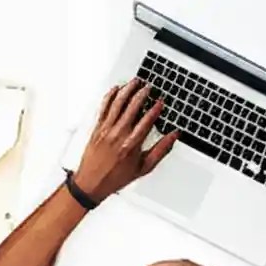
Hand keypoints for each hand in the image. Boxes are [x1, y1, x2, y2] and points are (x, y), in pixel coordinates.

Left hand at [72, 79, 178, 202]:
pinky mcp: (97, 128)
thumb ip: (161, 150)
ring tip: (135, 82)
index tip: (160, 102)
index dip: (155, 109)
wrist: (91, 183)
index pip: (146, 121)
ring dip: (127, 90)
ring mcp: (106, 130)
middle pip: (132, 107)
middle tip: (149, 87)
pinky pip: (104, 107)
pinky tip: (116, 89)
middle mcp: (118, 135)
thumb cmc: (116, 177)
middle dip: (142, 94)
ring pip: (118, 103)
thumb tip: (173, 137)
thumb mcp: (144, 168)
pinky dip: (110, 96)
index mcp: (131, 145)